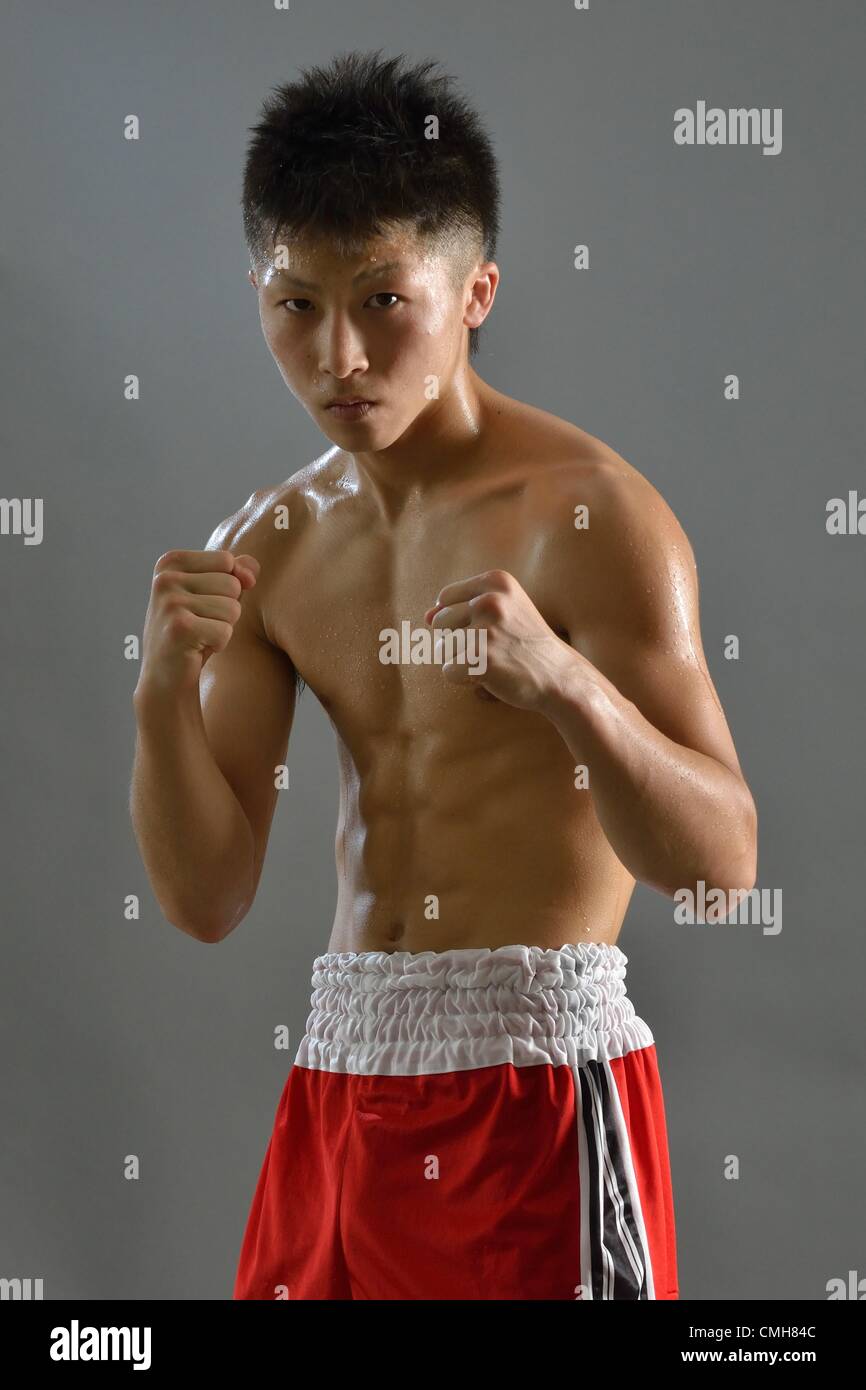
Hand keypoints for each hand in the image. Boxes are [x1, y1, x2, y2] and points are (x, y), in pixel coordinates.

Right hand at [136, 549, 259, 697]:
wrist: (166, 676)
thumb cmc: (195, 630)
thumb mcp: (214, 593)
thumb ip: (237, 571)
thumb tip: (251, 574)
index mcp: (171, 562)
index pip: (227, 561)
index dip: (227, 588)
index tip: (202, 605)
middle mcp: (165, 578)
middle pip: (232, 585)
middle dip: (227, 610)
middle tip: (200, 624)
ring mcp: (169, 603)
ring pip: (232, 609)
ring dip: (223, 628)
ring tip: (199, 636)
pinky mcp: (179, 628)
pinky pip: (225, 631)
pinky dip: (219, 644)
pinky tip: (197, 648)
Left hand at [423, 569, 583, 711]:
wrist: (559, 675)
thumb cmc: (524, 643)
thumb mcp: (501, 614)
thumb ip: (460, 609)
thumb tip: (426, 617)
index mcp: (496, 581)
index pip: (445, 598)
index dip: (458, 619)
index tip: (487, 629)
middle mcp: (490, 600)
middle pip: (439, 622)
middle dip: (457, 641)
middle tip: (491, 648)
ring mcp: (487, 629)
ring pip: (441, 649)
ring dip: (460, 661)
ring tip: (492, 660)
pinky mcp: (482, 659)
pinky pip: (449, 671)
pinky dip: (464, 679)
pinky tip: (490, 675)